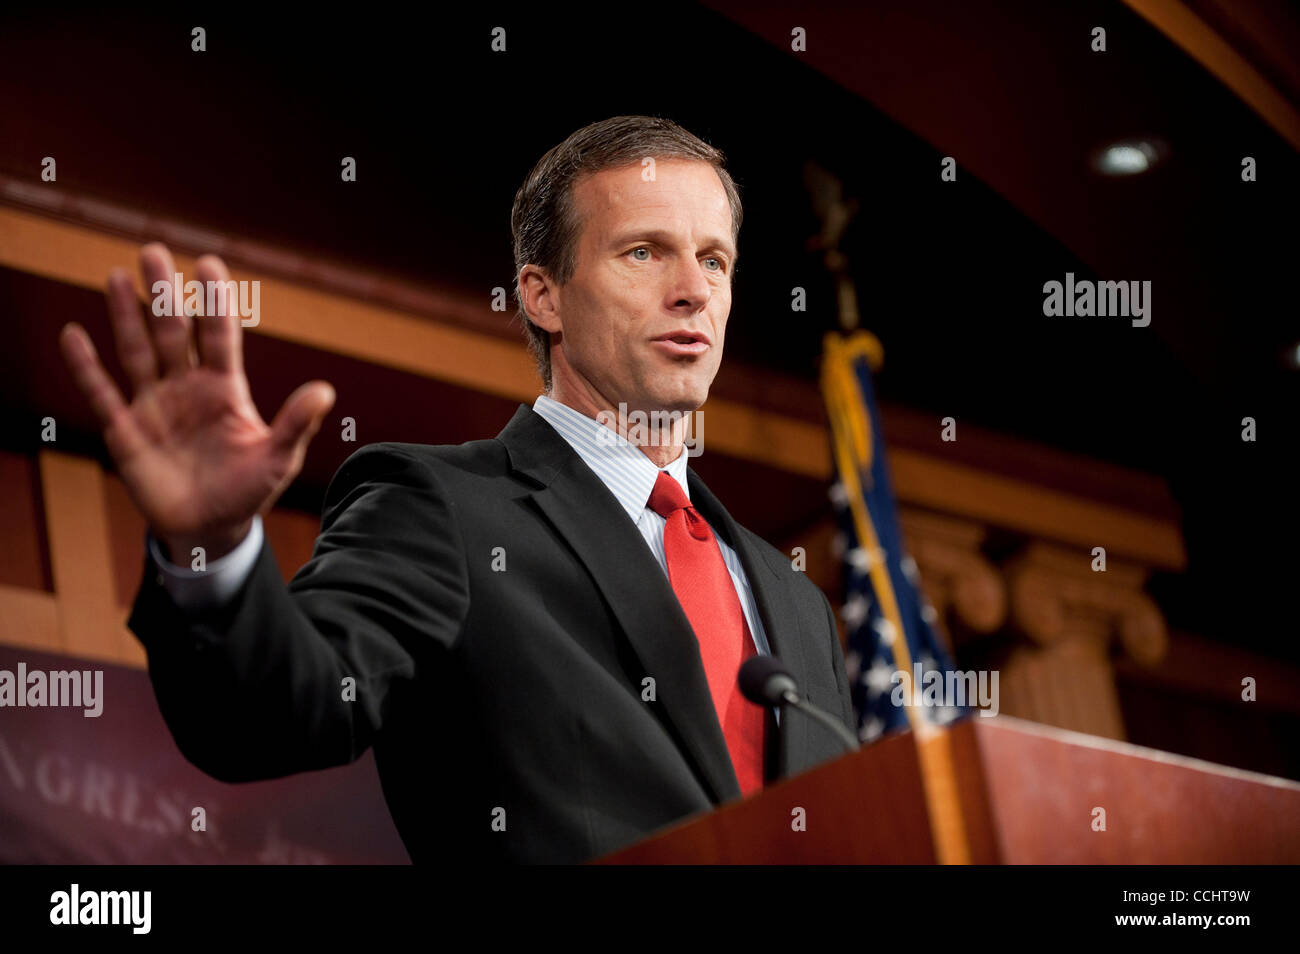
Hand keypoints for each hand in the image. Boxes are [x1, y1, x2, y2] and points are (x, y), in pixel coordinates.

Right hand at [59, 243, 334, 560]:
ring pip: (137, 352)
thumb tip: (326, 391)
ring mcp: (154, 405)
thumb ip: (296, 424)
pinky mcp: (126, 430)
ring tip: (116, 276)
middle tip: (152, 251)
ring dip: (125, 316)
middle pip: (172, 332)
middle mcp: (187, 388)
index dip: (213, 303)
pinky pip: (102, 393)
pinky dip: (86, 367)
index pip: (219, 336)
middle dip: (163, 295)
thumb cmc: (248, 490)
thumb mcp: (279, 459)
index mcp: (225, 389)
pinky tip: (74, 334)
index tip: (207, 264)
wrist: (211, 528)